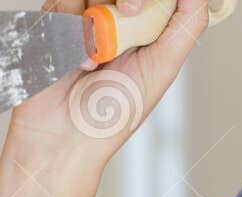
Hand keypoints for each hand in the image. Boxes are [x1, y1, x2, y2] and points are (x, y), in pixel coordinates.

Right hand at [7, 0, 213, 161]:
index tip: (142, 7)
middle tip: (129, 11)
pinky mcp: (55, 23)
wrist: (63, 138)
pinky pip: (63, 3)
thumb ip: (185, 27)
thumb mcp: (162, 69)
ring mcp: (85, 20)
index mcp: (148, 29)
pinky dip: (71, 29)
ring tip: (97, 60)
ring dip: (97, 20)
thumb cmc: (113, 116)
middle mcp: (117, 20)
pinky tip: (76, 61)